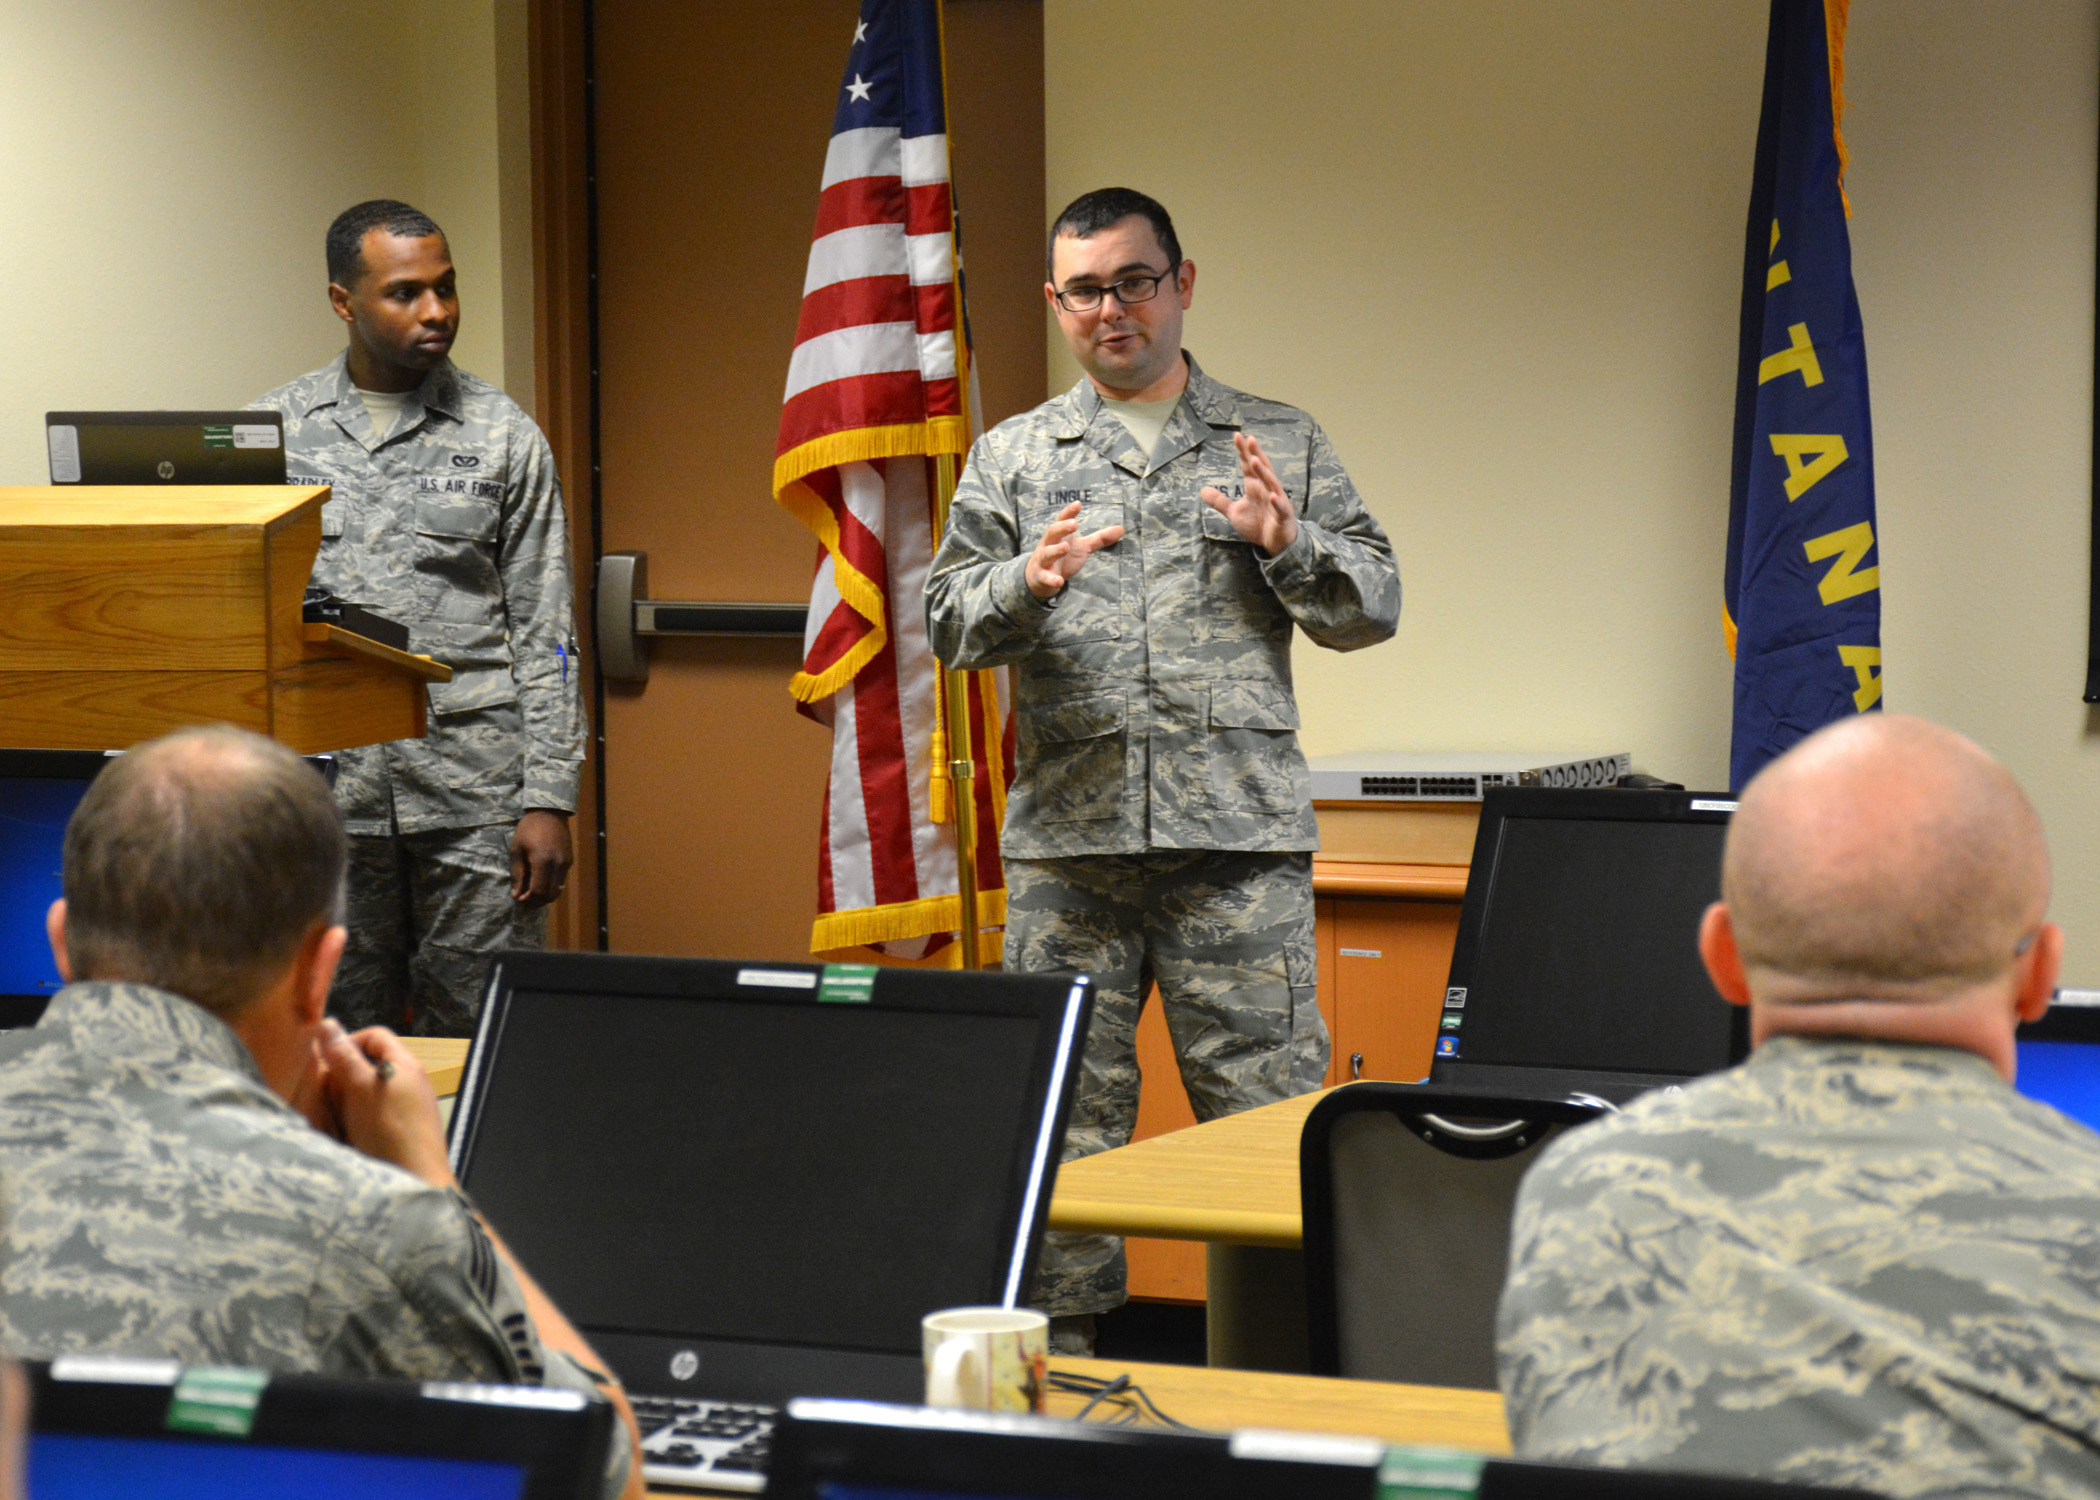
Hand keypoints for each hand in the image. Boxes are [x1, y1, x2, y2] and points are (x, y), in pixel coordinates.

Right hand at [314, 1020, 457, 1189]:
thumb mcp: (360, 1089)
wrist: (415, 1181)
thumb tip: (327, 1023)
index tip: (324, 1063)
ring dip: (347, 1102)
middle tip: (326, 1097)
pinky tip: (348, 1137)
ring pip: (368, 1094)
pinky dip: (358, 1121)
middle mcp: (412, 1082)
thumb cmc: (388, 1130)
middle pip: (370, 1065)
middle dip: (343, 1077)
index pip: (374, 1035)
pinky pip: (374, 1116)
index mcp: (406, 1064)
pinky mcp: (404, 1131)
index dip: (347, 1042)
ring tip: (335, 1120)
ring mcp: (410, 1108)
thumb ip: (344, 1057)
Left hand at [511, 810, 572, 907]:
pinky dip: (551, 886)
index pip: (538, 891)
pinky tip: (541, 882)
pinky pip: (561, 880)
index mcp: (542, 861)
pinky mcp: (569, 861)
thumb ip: (517, 874)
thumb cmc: (528, 829)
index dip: (529, 900)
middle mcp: (558, 865)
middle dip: (537, 902)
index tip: (519, 901)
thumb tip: (516, 895)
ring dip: (545, 896)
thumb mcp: (517, 850)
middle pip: (550, 894)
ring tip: (532, 895)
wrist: (550, 813)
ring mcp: (566, 863)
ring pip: (557, 889)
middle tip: (525, 903)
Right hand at [1026, 501, 1125, 600]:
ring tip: (1065, 547)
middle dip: (1062, 528)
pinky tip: (1059, 581)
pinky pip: (1045, 578)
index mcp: (1059, 535)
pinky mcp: (1041, 577)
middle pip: (1052, 532)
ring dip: (1055, 550)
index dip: (1069, 512)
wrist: (1038, 579)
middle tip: (1074, 524)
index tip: (1078, 504)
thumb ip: (1099, 539)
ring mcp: (1043, 561)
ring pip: (1047, 553)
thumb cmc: (1062, 558)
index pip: (1062, 520)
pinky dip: (1051, 579)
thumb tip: (1121, 529)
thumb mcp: (1082, 547)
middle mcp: (1048, 545)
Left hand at [1200, 433, 1299, 555]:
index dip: (1243, 451)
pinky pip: (1280, 507)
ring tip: (1255, 460)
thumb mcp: (1234, 512)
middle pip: (1261, 468)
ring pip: (1271, 483)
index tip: (1237, 436)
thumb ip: (1220, 501)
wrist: (1275, 543)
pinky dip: (1277, 501)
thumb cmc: (1258, 524)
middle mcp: (1267, 489)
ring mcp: (1277, 501)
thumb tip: (1202, 490)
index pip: (1248, 465)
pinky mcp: (1283, 515)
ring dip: (1264, 472)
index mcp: (1255, 486)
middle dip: (1255, 454)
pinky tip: (1273, 495)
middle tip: (1249, 438)